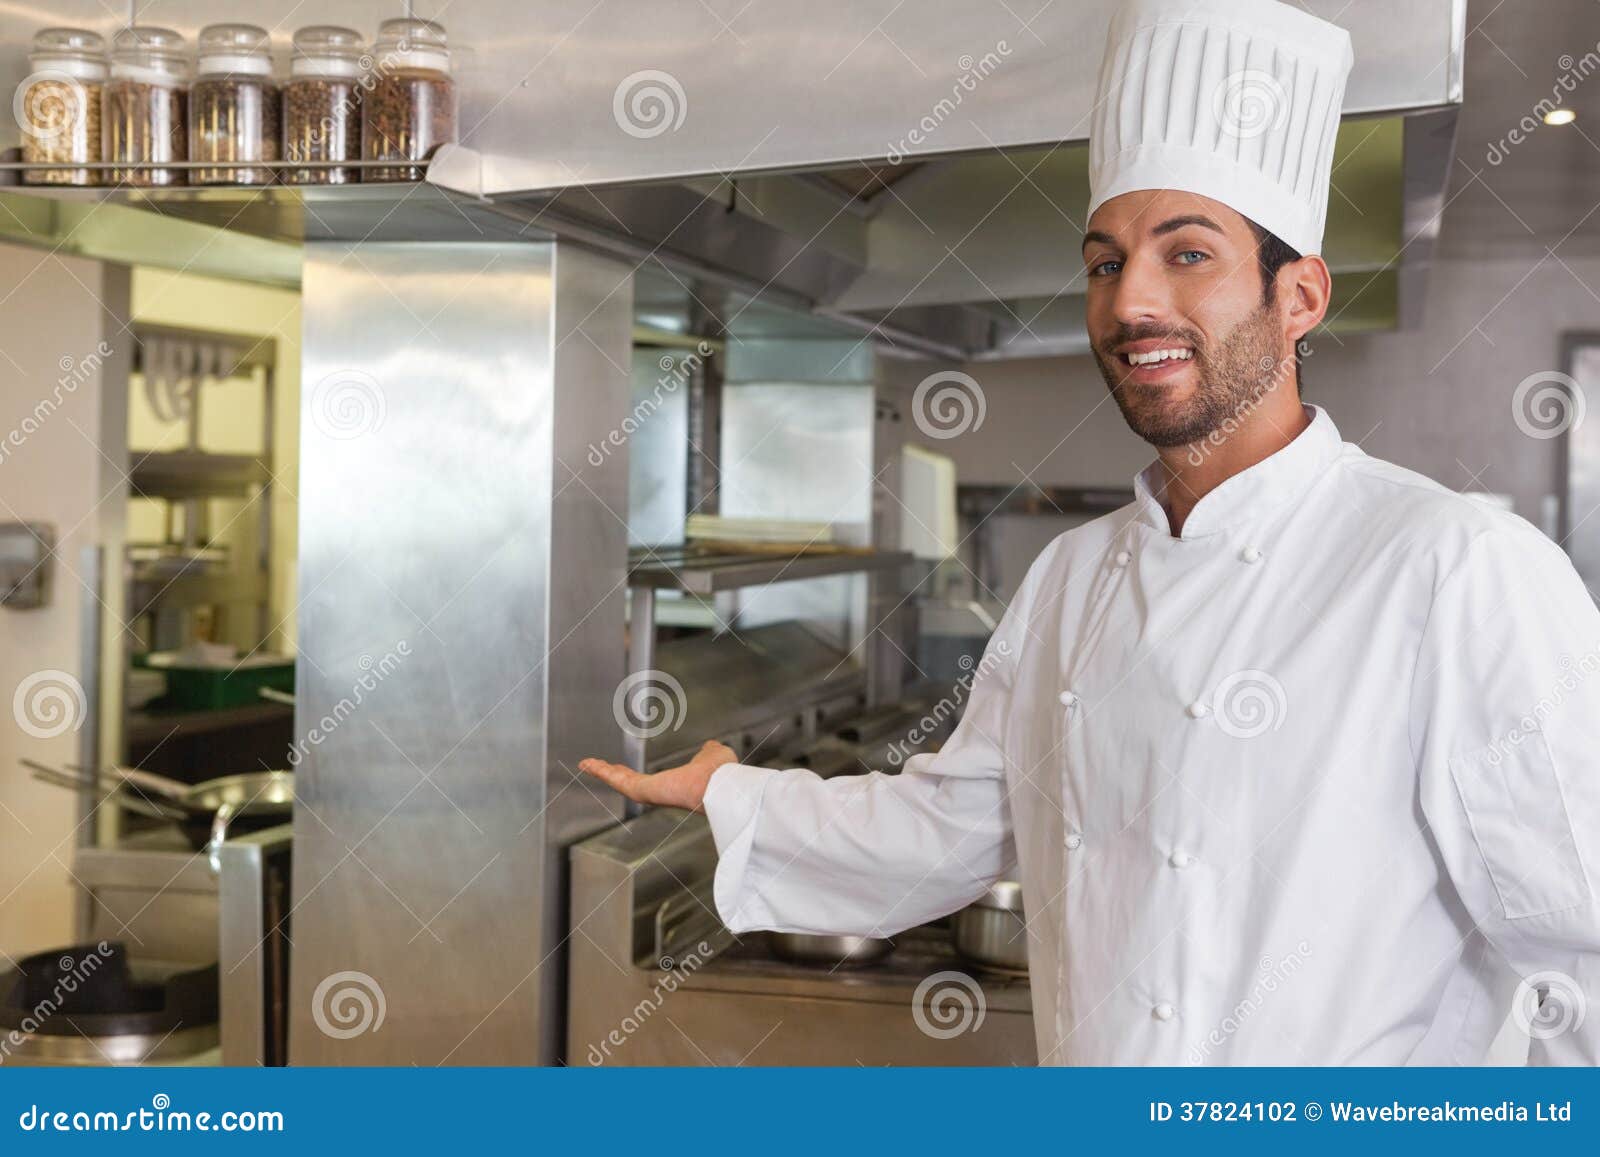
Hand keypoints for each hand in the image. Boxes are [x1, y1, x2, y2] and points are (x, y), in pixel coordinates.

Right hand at [578, 739, 736, 812]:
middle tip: (599, 768)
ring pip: (621, 782)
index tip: (623, 770)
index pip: (651, 780)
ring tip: (588, 764)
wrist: (721, 787)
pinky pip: (617, 780)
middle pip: (630, 783)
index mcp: (676, 786)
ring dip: (603, 772)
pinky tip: (588, 763)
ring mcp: (649, 793)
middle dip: (614, 775)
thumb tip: (709, 747)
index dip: (636, 775)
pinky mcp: (642, 791)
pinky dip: (601, 771)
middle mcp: (661, 793)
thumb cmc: (722, 775)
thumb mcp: (713, 755)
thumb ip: (708, 752)